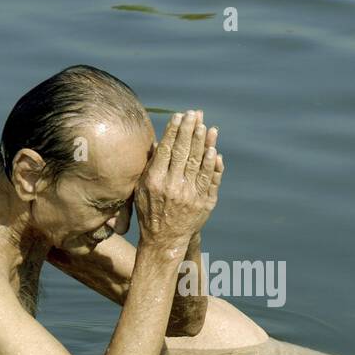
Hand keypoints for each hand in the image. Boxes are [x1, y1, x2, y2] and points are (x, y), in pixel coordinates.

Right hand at [135, 110, 223, 251]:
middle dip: (189, 130)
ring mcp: (189, 195)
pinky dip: (212, 165)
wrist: (164, 240)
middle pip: (183, 152)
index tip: (179, 116)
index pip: (166, 149)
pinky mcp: (203, 203)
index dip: (173, 131)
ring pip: (198, 163)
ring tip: (205, 126)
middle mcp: (172, 186)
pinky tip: (214, 150)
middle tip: (195, 114)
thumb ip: (149, 167)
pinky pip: (210, 180)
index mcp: (155, 181)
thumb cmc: (150, 212)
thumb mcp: (141, 189)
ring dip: (202, 142)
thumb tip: (157, 143)